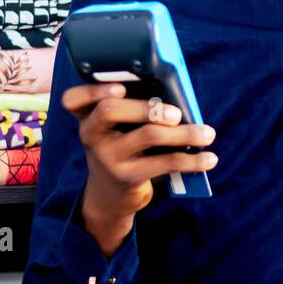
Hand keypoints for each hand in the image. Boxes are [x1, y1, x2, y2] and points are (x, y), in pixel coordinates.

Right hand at [62, 83, 217, 253]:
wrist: (110, 195)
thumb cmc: (123, 148)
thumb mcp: (117, 129)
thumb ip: (134, 110)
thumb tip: (179, 97)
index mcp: (87, 116)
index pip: (73, 99)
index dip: (93, 90)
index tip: (119, 87)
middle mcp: (91, 134)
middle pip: (110, 110)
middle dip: (147, 106)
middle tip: (177, 113)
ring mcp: (107, 156)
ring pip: (147, 135)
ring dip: (183, 133)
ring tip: (207, 134)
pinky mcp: (127, 177)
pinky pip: (164, 163)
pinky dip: (191, 160)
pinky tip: (209, 159)